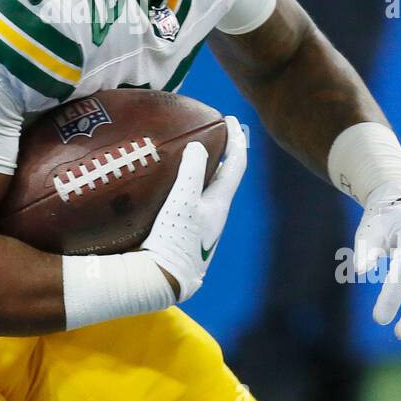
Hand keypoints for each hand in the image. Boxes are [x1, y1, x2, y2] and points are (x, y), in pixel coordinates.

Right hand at [142, 115, 246, 302]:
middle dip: (224, 153)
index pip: (236, 165)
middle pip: (226, 177)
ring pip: (209, 191)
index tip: (231, 119)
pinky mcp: (186, 235)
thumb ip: (192, 172)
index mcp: (220, 204)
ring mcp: (201, 227)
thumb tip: (199, 145)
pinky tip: (171, 188)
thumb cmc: (174, 241)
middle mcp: (215, 215)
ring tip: (194, 155)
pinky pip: (193, 202)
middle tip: (219, 133)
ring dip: (207, 170)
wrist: (163, 281)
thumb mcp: (183, 202)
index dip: (237, 140)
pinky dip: (190, 186)